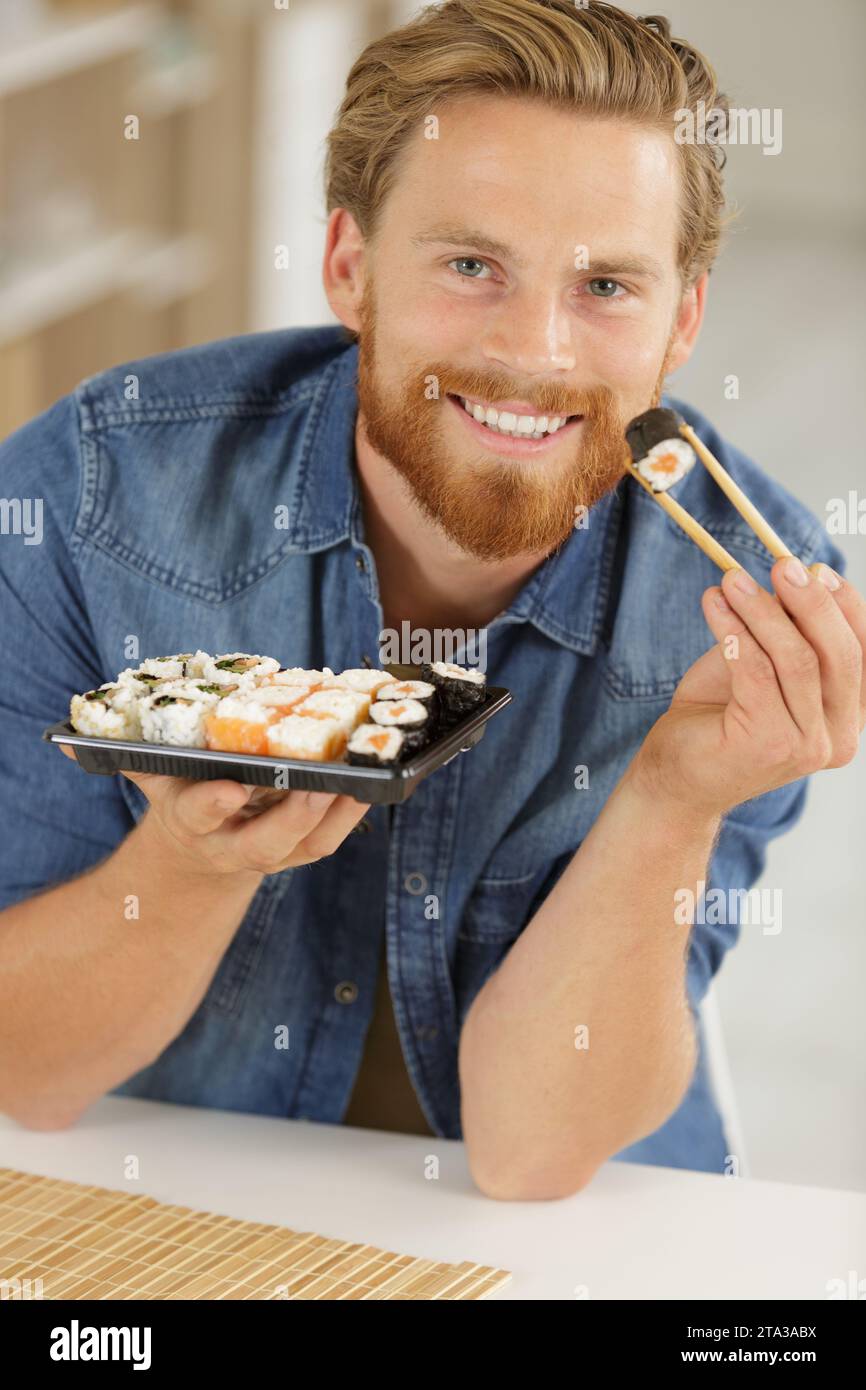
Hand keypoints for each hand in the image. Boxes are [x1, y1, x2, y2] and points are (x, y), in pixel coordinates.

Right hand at [58, 745, 369, 876]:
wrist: (202, 855)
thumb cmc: (181, 798)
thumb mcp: (154, 779)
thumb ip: (128, 758)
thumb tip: (70, 743)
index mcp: (192, 820)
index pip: (200, 814)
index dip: (215, 803)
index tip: (232, 786)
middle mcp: (234, 842)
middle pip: (265, 842)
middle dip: (293, 817)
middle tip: (318, 785)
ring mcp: (273, 851)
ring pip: (307, 845)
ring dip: (335, 816)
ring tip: (359, 782)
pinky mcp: (301, 850)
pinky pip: (330, 840)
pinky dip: (352, 814)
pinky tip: (371, 785)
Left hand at [631, 557, 864, 817]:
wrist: (675, 775)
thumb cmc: (721, 717)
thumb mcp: (763, 666)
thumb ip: (787, 633)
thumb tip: (796, 579)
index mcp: (849, 718)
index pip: (865, 654)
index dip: (846, 607)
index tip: (818, 570)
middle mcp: (839, 738)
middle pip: (839, 655)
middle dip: (812, 603)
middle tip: (782, 566)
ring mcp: (805, 747)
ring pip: (797, 660)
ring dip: (763, 611)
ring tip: (731, 580)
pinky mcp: (765, 744)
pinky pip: (755, 670)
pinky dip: (733, 629)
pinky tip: (713, 604)